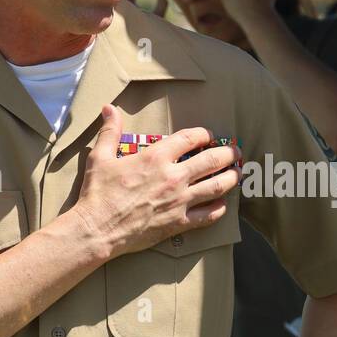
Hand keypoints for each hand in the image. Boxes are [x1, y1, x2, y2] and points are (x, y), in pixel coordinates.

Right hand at [73, 104, 241, 258]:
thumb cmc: (98, 193)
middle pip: (212, 160)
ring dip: (232, 178)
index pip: (190, 138)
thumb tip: (109, 108)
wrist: (97, 229)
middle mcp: (173, 176)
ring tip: (239, 174)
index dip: (204, 134)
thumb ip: (110, 131)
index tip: (208, 135)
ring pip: (217, 186)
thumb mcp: (100, 157)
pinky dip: (220, 209)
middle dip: (228, 154)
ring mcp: (179, 200)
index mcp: (156, 157)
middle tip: (236, 153)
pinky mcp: (179, 223)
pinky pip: (208, 216)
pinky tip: (223, 204)